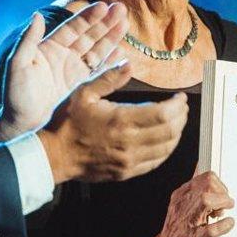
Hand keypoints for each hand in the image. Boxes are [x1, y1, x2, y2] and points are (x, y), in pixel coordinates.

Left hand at [0, 4, 127, 141]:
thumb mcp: (17, 65)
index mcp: (48, 47)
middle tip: (122, 10)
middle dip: (104, 23)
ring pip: (96, 50)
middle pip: (88, 35)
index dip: (88, 17)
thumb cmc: (14, 94)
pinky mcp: (80, 85)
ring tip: (125, 24)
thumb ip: (27, 40)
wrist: (21, 124)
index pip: (72, 28)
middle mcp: (63, 55)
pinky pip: (98, 70)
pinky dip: (110, 62)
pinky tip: (122, 52)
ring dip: (110, 38)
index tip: (103, 7)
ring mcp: (72, 70)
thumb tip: (37, 15)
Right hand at [36, 61, 187, 182]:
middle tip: (181, 108)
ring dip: (176, 134)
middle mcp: (129, 143)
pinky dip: (165, 150)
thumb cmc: (66, 123)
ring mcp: (129, 161)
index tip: (180, 98)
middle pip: (170, 132)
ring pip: (165, 149)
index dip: (177, 106)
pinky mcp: (125, 172)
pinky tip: (165, 141)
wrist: (54, 156)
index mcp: (121, 120)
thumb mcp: (83, 93)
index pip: (163, 114)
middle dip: (181, 118)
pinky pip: (154, 162)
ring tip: (177, 122)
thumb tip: (128, 64)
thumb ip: (108, 78)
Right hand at [139, 171, 234, 236]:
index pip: (206, 177)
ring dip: (222, 204)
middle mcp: (184, 206)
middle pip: (208, 184)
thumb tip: (200, 166)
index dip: (219, 185)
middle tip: (225, 205)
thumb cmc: (176, 230)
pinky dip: (223, 226)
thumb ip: (192, 186)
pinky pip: (211, 231)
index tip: (221, 196)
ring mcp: (189, 223)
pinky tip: (228, 224)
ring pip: (206, 201)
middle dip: (222, 193)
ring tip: (224, 212)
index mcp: (181, 195)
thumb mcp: (180, 203)